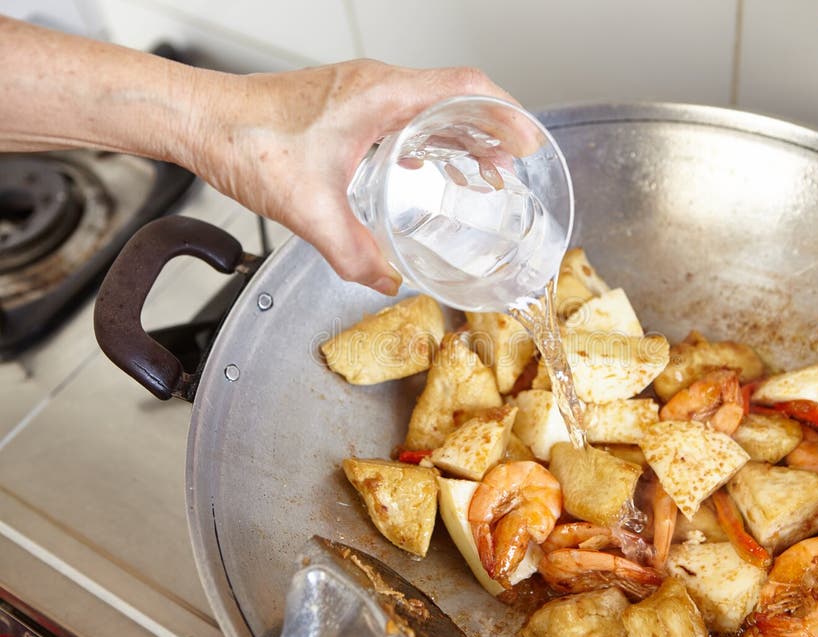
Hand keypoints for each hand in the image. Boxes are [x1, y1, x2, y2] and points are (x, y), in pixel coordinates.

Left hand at [188, 60, 520, 294]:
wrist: (201, 118)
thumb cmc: (246, 139)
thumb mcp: (308, 208)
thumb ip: (351, 252)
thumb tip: (384, 279)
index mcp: (380, 95)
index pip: (465, 87)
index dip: (505, 113)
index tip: (526, 140)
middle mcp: (375, 86)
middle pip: (456, 95)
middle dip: (491, 129)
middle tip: (514, 163)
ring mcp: (360, 92)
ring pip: (429, 104)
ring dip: (460, 133)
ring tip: (483, 168)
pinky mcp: (345, 104)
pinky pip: (402, 113)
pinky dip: (425, 136)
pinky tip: (422, 165)